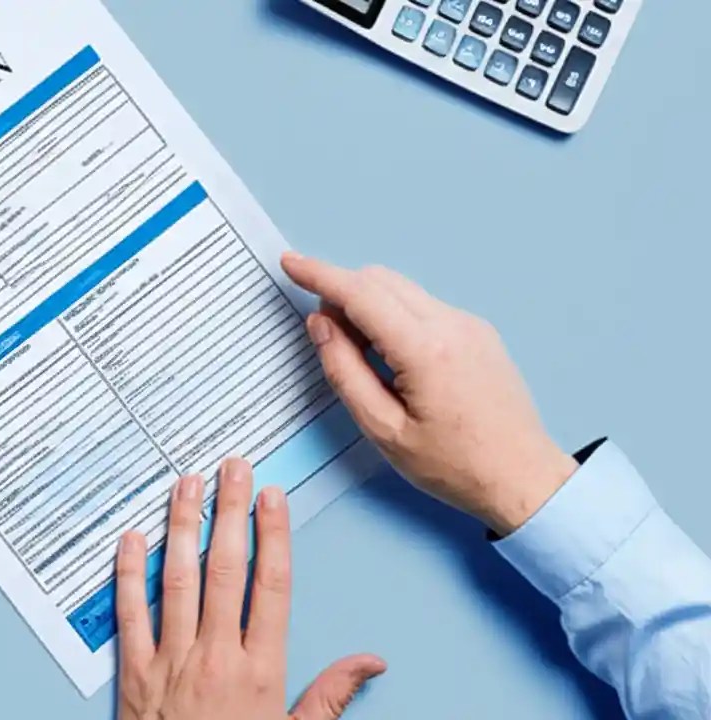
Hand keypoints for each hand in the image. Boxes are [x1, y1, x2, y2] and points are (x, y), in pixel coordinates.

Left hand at [116, 458, 385, 719]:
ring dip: (182, 528)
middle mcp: (215, 657)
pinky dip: (128, 574)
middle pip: (226, 570)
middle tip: (233, 468)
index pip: (271, 587)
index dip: (273, 536)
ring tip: (186, 484)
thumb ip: (330, 695)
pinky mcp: (133, 673)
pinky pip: (129, 614)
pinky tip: (131, 538)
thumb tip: (371, 660)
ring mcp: (171, 661)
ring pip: (178, 580)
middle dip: (231, 513)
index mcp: (260, 670)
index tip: (272, 498)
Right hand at [280, 253, 578, 534]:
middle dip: (342, 292)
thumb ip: (344, 372)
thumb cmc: (454, 465)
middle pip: (380, 281)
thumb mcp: (384, 429)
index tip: (290, 262)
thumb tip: (320, 324)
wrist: (523, 478)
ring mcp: (469, 325)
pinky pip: (423, 307)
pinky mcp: (478, 333)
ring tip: (360, 354)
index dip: (319, 275)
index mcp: (426, 350)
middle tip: (325, 335)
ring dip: (369, 304)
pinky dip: (395, 316)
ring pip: (402, 290)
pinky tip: (392, 357)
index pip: (361, 294)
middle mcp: (451, 324)